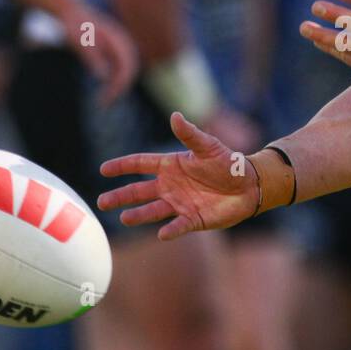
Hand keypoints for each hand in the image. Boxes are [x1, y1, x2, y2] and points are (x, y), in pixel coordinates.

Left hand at [58, 2, 138, 105]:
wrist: (73, 13)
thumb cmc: (76, 27)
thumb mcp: (81, 41)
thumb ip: (93, 57)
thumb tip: (103, 77)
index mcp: (119, 41)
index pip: (127, 68)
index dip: (119, 86)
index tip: (107, 99)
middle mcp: (124, 45)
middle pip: (129, 72)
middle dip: (119, 90)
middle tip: (104, 106)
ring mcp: (120, 49)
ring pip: (125, 72)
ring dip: (117, 88)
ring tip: (103, 103)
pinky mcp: (114, 52)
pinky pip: (118, 71)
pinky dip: (113, 82)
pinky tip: (104, 92)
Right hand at [97, 112, 256, 239]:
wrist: (248, 185)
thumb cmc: (227, 163)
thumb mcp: (208, 146)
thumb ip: (190, 134)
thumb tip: (175, 115)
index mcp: (171, 166)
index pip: (140, 164)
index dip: (122, 166)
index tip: (103, 169)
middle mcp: (170, 186)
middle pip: (139, 191)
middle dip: (121, 196)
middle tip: (102, 202)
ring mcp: (179, 204)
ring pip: (153, 210)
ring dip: (138, 214)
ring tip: (123, 218)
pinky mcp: (193, 219)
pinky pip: (179, 225)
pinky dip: (171, 230)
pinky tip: (161, 234)